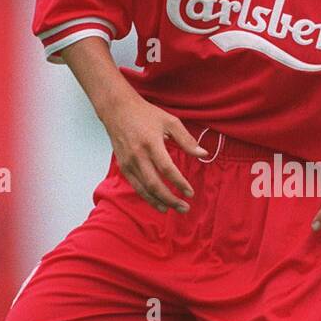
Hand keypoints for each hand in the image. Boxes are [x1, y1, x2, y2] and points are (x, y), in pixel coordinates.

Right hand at [103, 97, 208, 211]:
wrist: (117, 110)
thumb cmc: (145, 114)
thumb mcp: (170, 121)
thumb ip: (187, 139)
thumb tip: (203, 154)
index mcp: (151, 143)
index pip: (167, 169)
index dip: (179, 183)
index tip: (190, 192)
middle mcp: (138, 155)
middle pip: (154, 184)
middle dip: (170, 199)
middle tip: (184, 208)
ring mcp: (128, 162)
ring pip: (143, 189)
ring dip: (158, 202)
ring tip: (172, 210)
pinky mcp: (123, 166)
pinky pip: (135, 186)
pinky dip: (146, 196)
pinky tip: (157, 202)